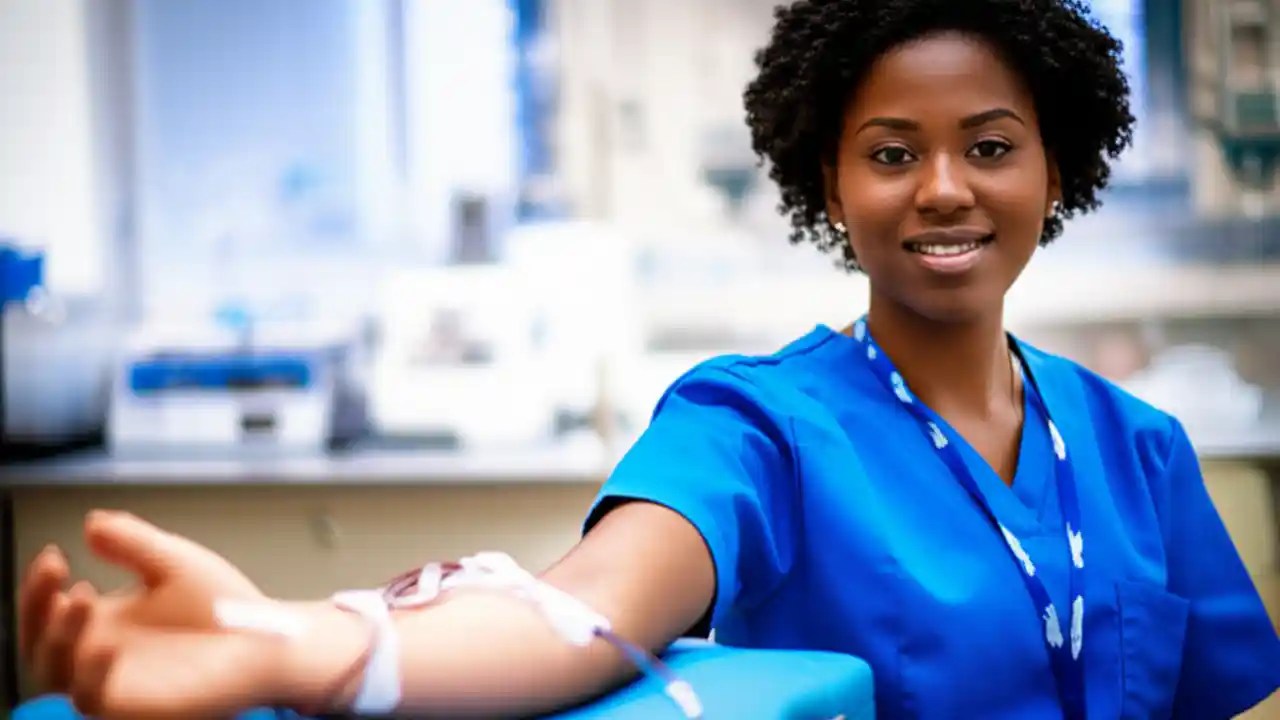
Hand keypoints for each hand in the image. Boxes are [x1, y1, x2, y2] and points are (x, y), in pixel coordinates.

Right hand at [18, 510, 291, 718]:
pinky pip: (95, 700)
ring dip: (58, 638)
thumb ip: (134, 543)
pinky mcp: (137, 708)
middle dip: (35, 609)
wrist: (267, 638)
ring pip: (57, 674)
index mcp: (102, 623)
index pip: (47, 609)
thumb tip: (91, 521)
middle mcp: (99, 656)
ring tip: (82, 597)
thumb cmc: (221, 606)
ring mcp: (116, 684)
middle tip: (57, 575)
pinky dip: (90, 676)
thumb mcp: (174, 563)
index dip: (38, 586)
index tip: (54, 555)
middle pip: (38, 643)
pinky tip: (105, 646)